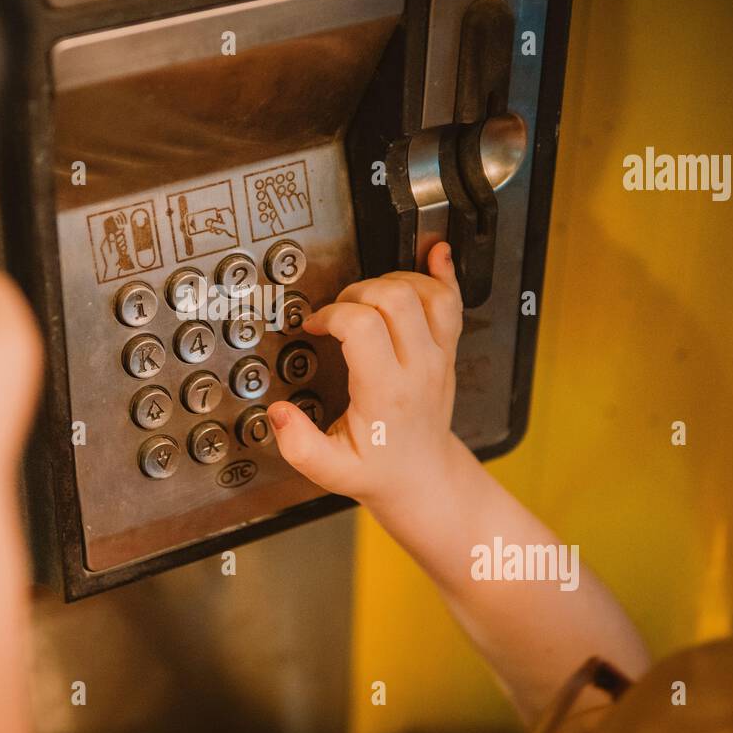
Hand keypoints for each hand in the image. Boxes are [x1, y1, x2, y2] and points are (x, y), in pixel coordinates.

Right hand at [267, 242, 464, 524]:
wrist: (421, 476)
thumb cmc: (377, 469)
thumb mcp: (329, 469)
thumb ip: (299, 444)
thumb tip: (279, 412)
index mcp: (385, 392)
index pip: (362, 326)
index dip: (331, 315)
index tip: (316, 326)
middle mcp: (417, 368)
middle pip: (396, 297)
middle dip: (357, 291)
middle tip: (338, 309)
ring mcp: (438, 356)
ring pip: (427, 292)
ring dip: (392, 281)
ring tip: (367, 298)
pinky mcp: (448, 349)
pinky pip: (453, 301)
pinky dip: (443, 273)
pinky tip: (434, 255)